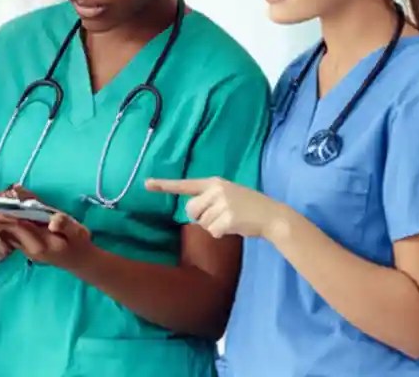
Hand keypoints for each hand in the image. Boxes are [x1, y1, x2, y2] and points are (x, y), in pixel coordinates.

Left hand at [0, 185, 93, 269]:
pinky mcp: (26, 249)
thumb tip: (53, 222)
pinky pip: (10, 239)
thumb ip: (66, 225)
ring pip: (7, 237)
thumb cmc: (79, 244)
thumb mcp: (79, 232)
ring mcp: (27, 250)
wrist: (79, 261)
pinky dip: (1, 231)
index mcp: (41, 244)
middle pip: (9, 232)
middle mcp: (30, 249)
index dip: (6, 217)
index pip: (20, 227)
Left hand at [145, 177, 287, 239]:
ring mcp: (222, 203)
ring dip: (214, 226)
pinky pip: (213, 232)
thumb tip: (194, 213)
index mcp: (215, 183)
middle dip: (201, 217)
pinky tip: (235, 227)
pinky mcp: (227, 218)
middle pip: (191, 210)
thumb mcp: (229, 194)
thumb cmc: (248, 207)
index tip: (146, 184)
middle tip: (220, 216)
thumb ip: (211, 198)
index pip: (186, 184)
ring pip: (202, 223)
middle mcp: (216, 190)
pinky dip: (221, 234)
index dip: (165, 185)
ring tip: (231, 220)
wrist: (272, 215)